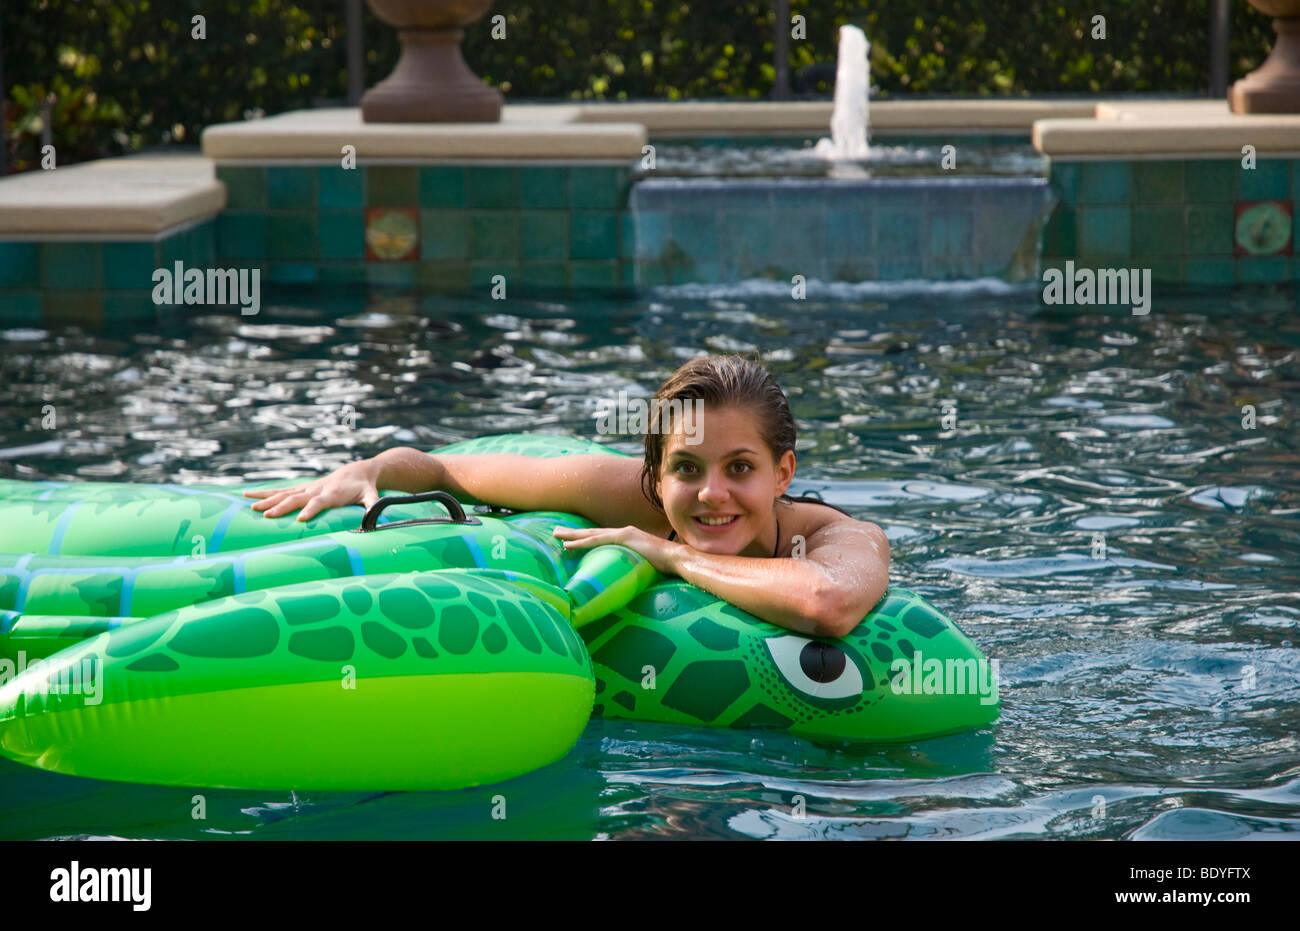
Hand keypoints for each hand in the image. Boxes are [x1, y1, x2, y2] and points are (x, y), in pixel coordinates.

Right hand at [243, 459, 380, 521]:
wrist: (360, 470)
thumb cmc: (365, 487)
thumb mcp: (372, 495)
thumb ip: (373, 505)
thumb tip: (376, 515)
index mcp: (333, 493)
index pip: (319, 502)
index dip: (310, 510)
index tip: (299, 520)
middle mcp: (317, 489)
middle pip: (296, 498)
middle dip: (281, 507)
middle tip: (265, 516)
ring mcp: (307, 488)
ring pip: (284, 493)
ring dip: (267, 499)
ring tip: (249, 506)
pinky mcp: (302, 488)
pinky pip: (280, 491)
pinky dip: (264, 493)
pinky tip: (247, 496)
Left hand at [553, 524, 680, 574]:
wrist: (675, 558)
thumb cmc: (664, 565)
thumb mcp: (644, 563)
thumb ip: (633, 565)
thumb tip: (627, 578)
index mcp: (628, 538)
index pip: (602, 538)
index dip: (586, 539)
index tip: (571, 541)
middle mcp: (623, 532)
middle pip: (593, 533)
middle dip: (574, 533)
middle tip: (556, 531)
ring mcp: (623, 533)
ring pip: (591, 534)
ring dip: (573, 535)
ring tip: (556, 535)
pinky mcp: (623, 538)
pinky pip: (597, 540)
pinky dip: (582, 543)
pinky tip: (569, 545)